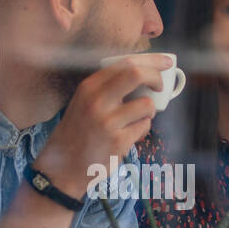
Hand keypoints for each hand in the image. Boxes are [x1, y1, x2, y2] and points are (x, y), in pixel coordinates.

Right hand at [35, 54, 173, 199]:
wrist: (63, 167)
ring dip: (149, 111)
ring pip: (146, 104)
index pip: (125, 63)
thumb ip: (108, 88)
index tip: (165, 62)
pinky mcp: (118, 142)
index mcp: (88, 87)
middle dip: (156, 77)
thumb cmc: (78, 132)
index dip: (151, 61)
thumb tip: (145, 74)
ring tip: (137, 119)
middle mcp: (97, 101)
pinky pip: (144, 127)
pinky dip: (142, 129)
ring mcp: (108, 122)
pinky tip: (128, 135)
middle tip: (160, 86)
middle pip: (137, 74)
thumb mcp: (84, 102)